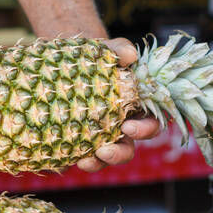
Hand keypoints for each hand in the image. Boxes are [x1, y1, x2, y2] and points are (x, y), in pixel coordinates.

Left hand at [76, 37, 160, 172]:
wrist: (67, 62)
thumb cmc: (95, 58)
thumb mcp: (107, 50)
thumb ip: (119, 49)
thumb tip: (129, 55)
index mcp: (135, 108)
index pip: (151, 124)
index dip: (144, 130)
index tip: (128, 126)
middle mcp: (119, 127)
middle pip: (127, 149)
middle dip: (119, 154)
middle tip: (104, 151)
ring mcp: (98, 136)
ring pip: (103, 158)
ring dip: (96, 163)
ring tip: (83, 161)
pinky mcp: (76, 141)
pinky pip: (76, 155)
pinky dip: (70, 160)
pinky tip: (61, 158)